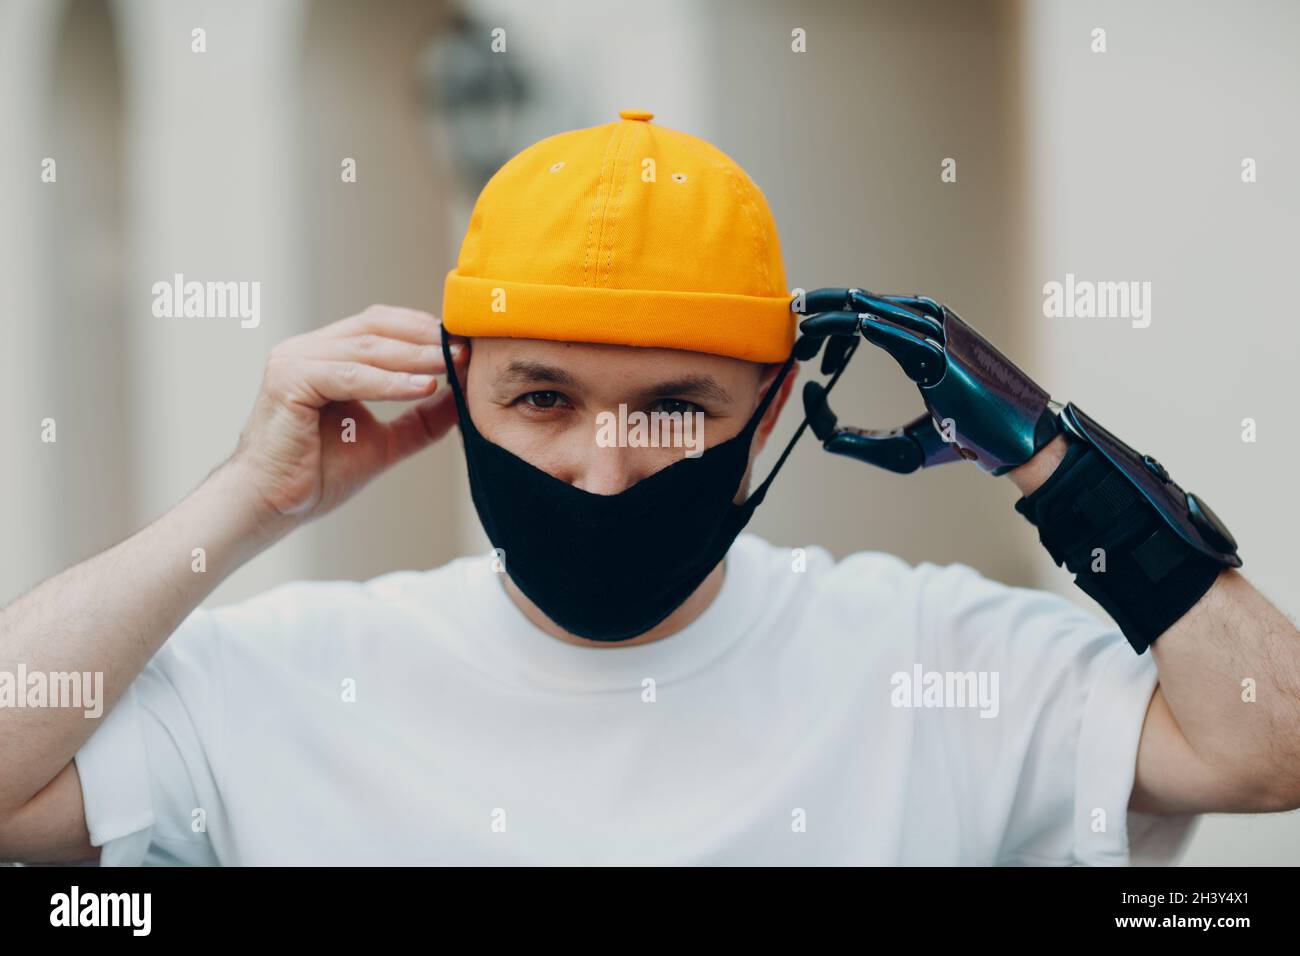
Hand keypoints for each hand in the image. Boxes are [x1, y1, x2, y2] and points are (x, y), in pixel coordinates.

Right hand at [229, 305, 469, 524]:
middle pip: (376, 325)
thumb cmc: (317, 475)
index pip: (381, 324)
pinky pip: (350, 375)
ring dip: (416, 355)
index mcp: (326, 356)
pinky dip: (390, 382)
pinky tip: (424, 387)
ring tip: (453, 364)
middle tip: (466, 348)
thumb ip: (421, 419)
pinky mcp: (289, 380)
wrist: (271, 506)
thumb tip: (462, 398)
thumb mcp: (385, 442)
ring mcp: (295, 360)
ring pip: (367, 347)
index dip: (424, 330)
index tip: (465, 344)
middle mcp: (308, 349)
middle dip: (426, 337)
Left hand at [795, 288, 1059, 475]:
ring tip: (801, 326)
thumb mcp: (899, 448)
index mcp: (921, 338)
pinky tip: (834, 326)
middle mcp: (927, 326)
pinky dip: (859, 324)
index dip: (833, 331)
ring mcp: (935, 334)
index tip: (813, 359)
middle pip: (861, 304)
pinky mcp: (939, 350)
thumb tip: (820, 439)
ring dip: (830, 316)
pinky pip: (891, 328)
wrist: (1014, 442)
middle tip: (793, 327)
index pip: (866, 317)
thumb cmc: (964, 441)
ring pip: (868, 310)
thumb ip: (857, 441)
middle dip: (821, 312)